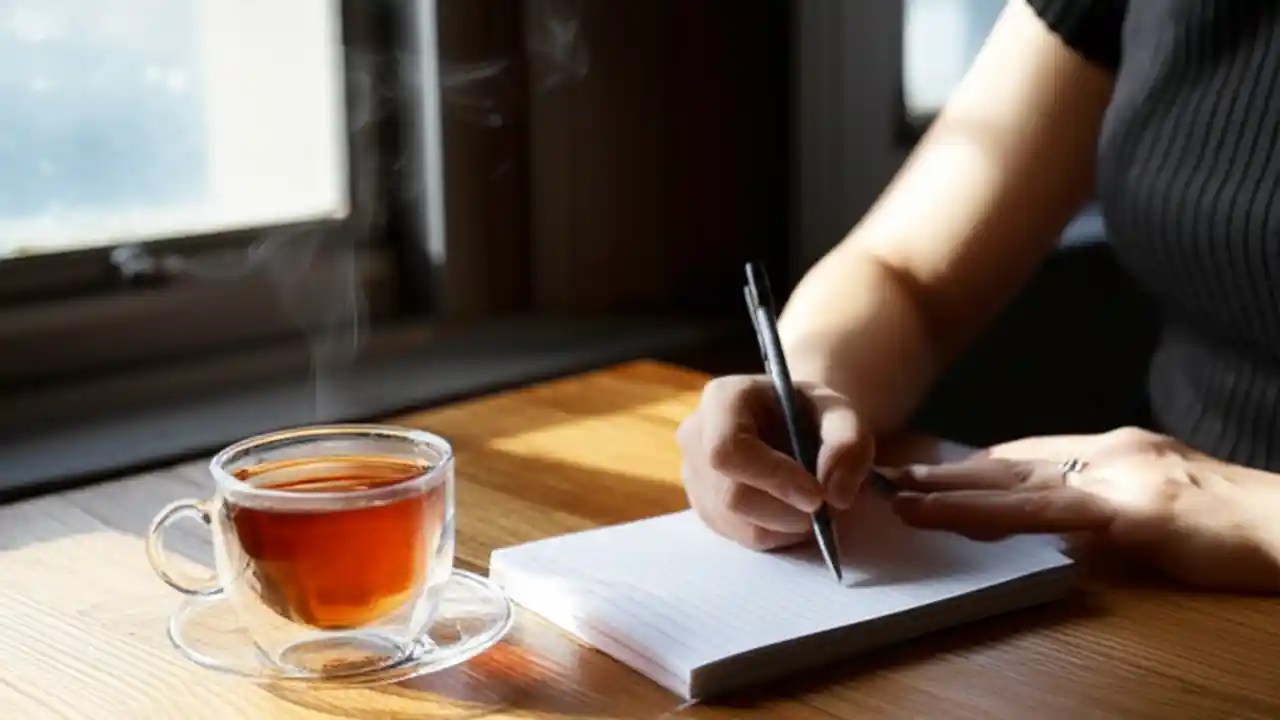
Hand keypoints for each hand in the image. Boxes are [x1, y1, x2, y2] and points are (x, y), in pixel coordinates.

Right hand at [676, 375, 873, 549]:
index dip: (772, 478)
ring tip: (808, 502)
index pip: (728, 450)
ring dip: (786, 525)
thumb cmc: (811, 413)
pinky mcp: (705, 508)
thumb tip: (836, 495)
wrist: (790, 423)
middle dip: (787, 511)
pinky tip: (790, 509)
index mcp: (722, 399)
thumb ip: (848, 442)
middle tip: (824, 506)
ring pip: (739, 523)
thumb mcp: (841, 412)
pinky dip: (777, 533)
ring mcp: (694, 477)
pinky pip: (741, 537)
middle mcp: (695, 437)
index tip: (817, 495)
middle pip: (733, 496)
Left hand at [888, 427, 1279, 591]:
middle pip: (1010, 463)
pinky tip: (955, 516)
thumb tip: (1060, 532)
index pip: (1030, 455)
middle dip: (951, 472)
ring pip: (1016, 483)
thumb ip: (1105, 513)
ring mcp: (1117, 478)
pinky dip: (990, 514)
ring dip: (954, 491)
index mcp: (1115, 451)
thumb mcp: (1158, 509)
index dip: (978, 466)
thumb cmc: (1231, 523)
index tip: (935, 471)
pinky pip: (1044, 513)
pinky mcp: (1130, 510)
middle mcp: (1108, 453)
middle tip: (897, 477)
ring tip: (904, 497)